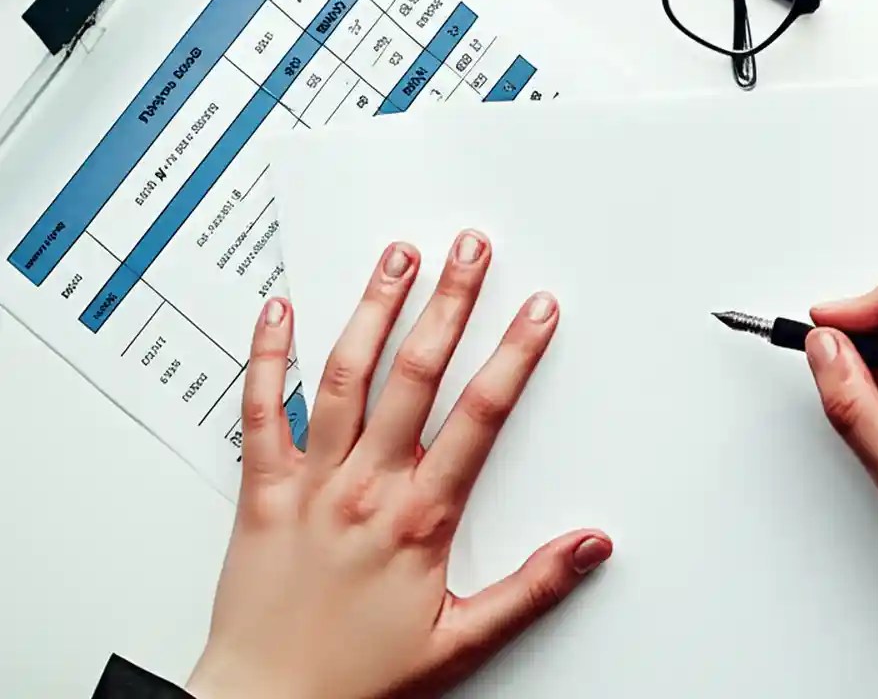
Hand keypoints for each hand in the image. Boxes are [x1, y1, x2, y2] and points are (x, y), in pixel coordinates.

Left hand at [187, 232, 612, 698]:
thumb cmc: (359, 676)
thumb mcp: (463, 640)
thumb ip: (532, 588)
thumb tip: (589, 547)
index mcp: (420, 518)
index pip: (480, 416)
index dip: (514, 355)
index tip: (536, 311)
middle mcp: (365, 486)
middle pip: (415, 374)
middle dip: (449, 303)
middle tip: (469, 249)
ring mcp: (310, 481)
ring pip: (343, 376)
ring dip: (372, 309)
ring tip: (396, 258)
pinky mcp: (261, 489)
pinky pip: (259, 410)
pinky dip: (265, 355)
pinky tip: (278, 310)